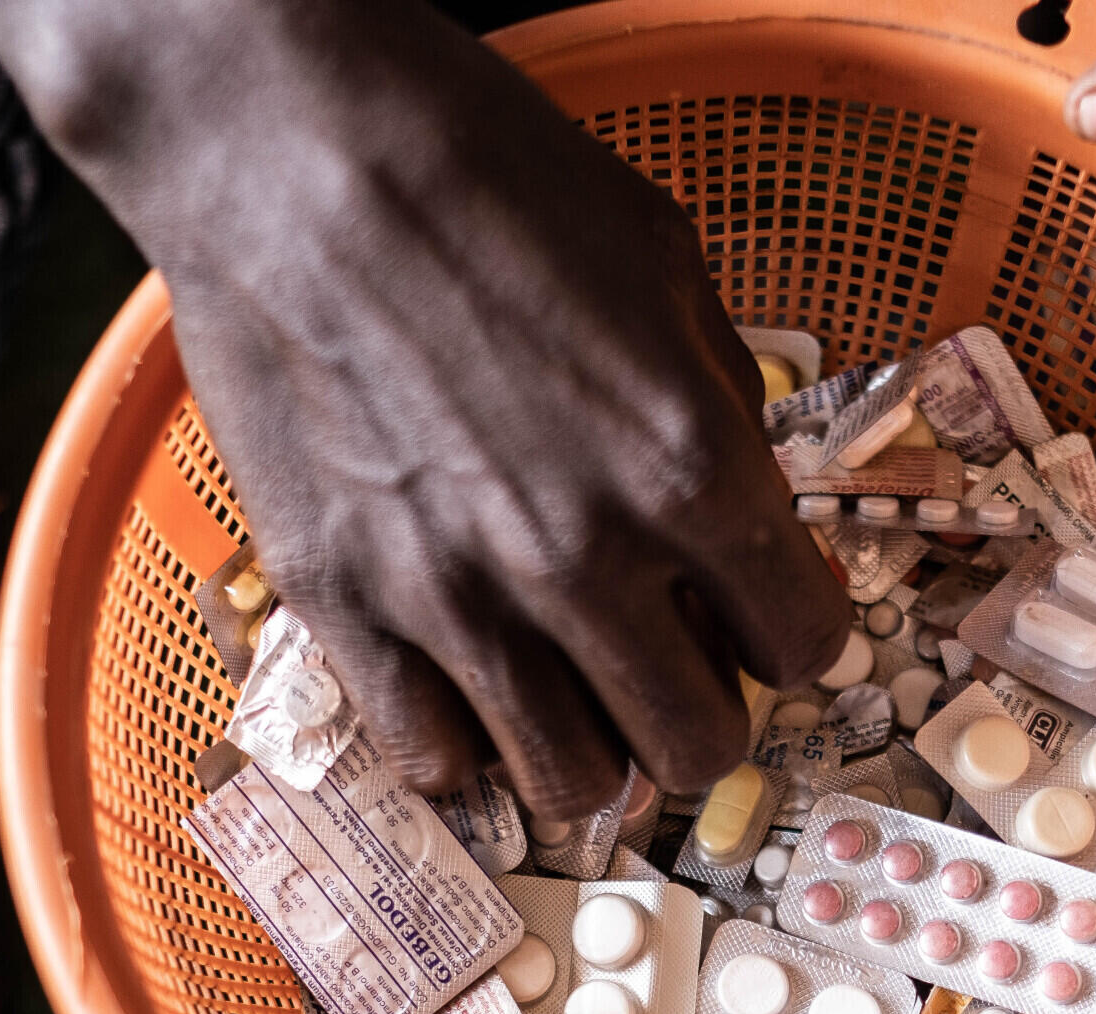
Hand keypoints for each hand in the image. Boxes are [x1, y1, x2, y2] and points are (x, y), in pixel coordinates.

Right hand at [0, 0, 850, 817]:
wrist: (292, 147)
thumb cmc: (489, 179)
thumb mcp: (668, 268)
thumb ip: (724, 408)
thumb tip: (747, 500)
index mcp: (690, 468)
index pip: (802, 646)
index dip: (790, 635)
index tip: (760, 617)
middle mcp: (582, 559)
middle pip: (696, 746)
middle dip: (702, 711)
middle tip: (673, 664)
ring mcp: (455, 599)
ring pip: (570, 785)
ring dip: (592, 748)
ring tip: (575, 693)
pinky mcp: (343, 607)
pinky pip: (431, 761)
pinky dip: (467, 747)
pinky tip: (471, 696)